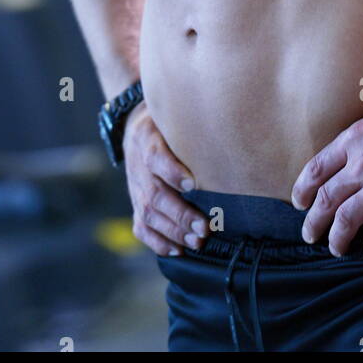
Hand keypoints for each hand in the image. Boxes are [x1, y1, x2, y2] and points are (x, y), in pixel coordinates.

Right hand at [123, 103, 209, 256]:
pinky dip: (157, 241)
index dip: (172, 172)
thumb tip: (229, 131)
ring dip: (173, 231)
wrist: (134, 127)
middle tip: (204, 227)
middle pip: (154, 193)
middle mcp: (137, 164)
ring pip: (148, 214)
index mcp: (146, 137)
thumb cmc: (166, 122)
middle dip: (180, 213)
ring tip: (197, 241)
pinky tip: (176, 250)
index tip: (192, 185)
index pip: (155, 156)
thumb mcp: (174, 113)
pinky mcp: (135, 203)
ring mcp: (135, 186)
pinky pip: (140, 227)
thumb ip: (191, 123)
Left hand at [290, 38, 362, 261]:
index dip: (305, 186)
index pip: (319, 165)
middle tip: (310, 235)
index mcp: (358, 137)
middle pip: (326, 198)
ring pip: (346, 219)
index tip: (299, 201)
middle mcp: (362, 162)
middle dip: (314, 221)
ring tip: (338, 249)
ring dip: (338, 238)